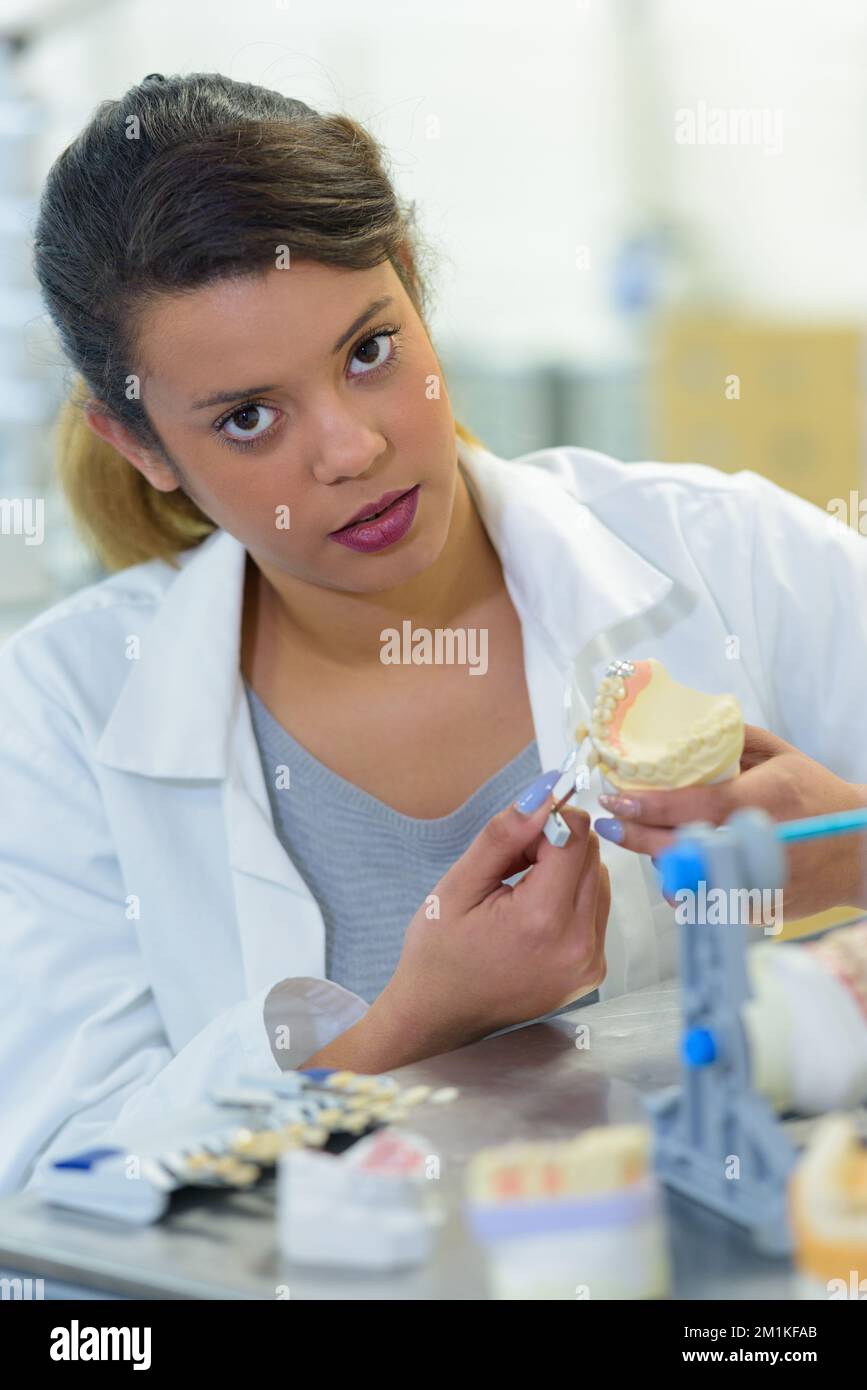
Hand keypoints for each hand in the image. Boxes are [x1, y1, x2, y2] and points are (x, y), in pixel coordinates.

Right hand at [375, 796, 609, 1060]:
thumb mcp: (458, 884)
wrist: (438, 1016)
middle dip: (555, 844)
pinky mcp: (592, 973)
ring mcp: (589, 963)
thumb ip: (504, 835)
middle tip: (510, 865)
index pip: (575, 836)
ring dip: (566, 870)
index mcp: (542, 920)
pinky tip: (533, 914)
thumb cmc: (438, 952)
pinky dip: (571, 899)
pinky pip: (596, 911)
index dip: (548, 821)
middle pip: (591, 856)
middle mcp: (578, 944)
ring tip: (519, 891)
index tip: (517, 832)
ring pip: (599, 880)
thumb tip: (544, 791)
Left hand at [594, 723, 866, 919]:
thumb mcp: (782, 756)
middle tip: (610, 825)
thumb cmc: (817, 796)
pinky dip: (682, 882)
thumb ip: (735, 740)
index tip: (614, 798)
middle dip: (635, 837)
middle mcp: (752, 846)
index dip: (646, 806)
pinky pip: (701, 899)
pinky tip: (674, 864)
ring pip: (684, 878)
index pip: (690, 807)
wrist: (857, 852)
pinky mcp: (752, 909)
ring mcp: (752, 883)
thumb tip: (682, 732)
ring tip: (641, 839)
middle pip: (677, 849)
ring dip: (657, 860)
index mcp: (759, 802)